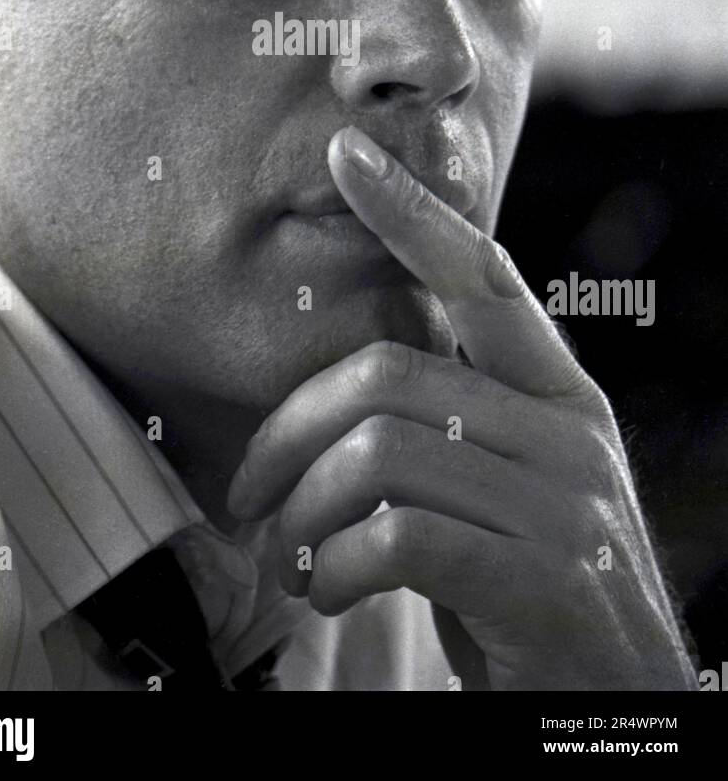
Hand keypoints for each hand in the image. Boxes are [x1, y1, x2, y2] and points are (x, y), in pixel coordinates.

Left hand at [227, 126, 696, 690]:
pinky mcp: (545, 581)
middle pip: (388, 376)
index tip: (348, 154)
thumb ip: (456, 427)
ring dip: (303, 514)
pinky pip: (399, 537)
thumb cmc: (533, 594)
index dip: (412, 213)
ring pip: (380, 453)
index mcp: (558, 396)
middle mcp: (568, 432)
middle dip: (289, 433)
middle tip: (248, 497)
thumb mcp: (506, 493)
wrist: (620, 715)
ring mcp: (565, 505)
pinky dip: (335, 566)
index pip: (482, 278)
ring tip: (291, 561)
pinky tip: (328, 593)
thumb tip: (348, 386)